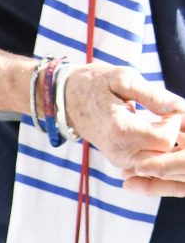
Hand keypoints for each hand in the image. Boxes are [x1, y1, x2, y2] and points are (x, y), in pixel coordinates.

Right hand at [66, 64, 184, 180]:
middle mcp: (119, 152)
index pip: (165, 139)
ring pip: (158, 164)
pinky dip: (158, 150)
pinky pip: (149, 163)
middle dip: (175, 138)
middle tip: (171, 114)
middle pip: (164, 157)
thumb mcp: (125, 79)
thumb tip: (181, 107)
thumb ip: (154, 95)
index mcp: (120, 130)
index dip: (175, 122)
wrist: (68, 99)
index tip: (169, 106)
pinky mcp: (121, 162)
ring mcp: (119, 161)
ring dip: (167, 144)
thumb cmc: (97, 84)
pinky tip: (157, 129)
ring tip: (164, 120)